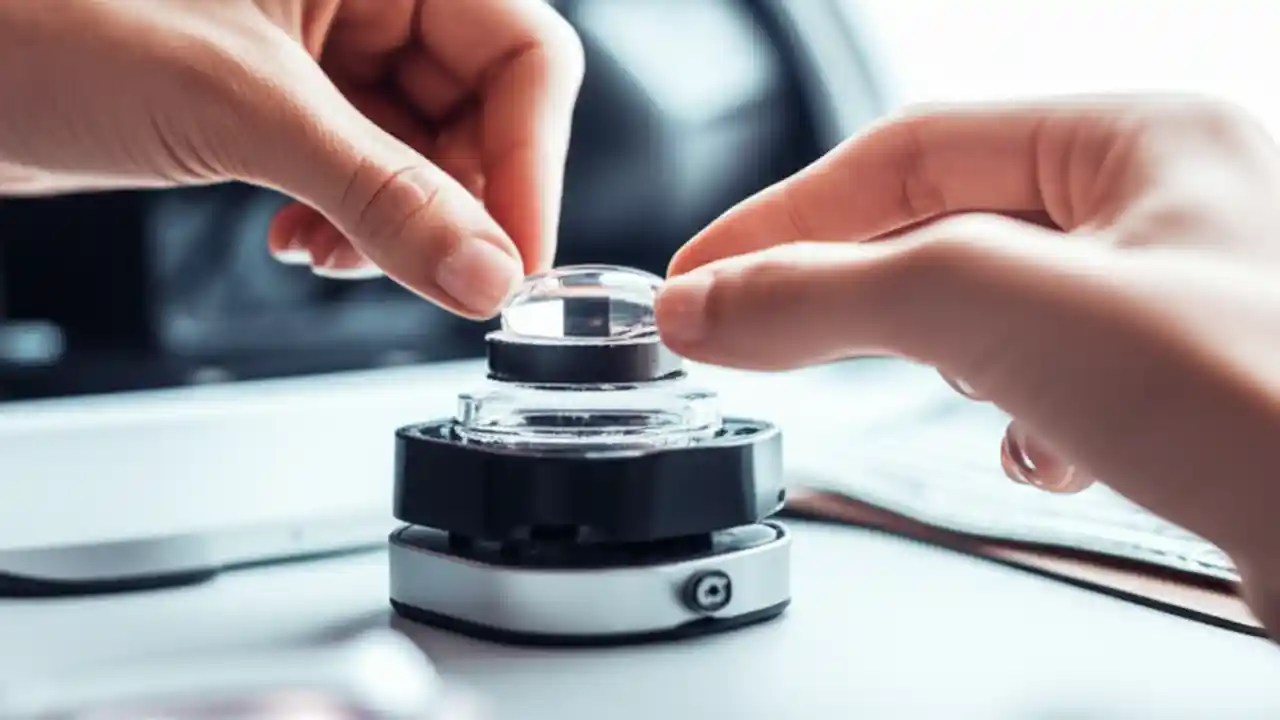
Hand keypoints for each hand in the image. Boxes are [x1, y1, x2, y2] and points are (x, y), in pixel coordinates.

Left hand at [0, 0, 583, 317]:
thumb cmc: (43, 17)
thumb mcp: (242, 110)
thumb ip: (382, 196)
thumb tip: (488, 273)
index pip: (523, 56)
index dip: (529, 165)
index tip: (515, 261)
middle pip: (482, 112)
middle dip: (456, 206)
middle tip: (438, 277)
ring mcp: (322, 46)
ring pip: (424, 152)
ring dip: (399, 225)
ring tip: (339, 257)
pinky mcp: (284, 99)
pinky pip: (365, 168)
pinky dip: (352, 221)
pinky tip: (304, 240)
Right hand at [655, 97, 1279, 632]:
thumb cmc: (1266, 405)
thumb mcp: (995, 307)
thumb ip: (827, 294)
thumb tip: (706, 303)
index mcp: (1137, 138)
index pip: (904, 153)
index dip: (783, 214)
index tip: (697, 278)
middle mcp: (1164, 209)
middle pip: (944, 229)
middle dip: (862, 294)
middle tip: (762, 341)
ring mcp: (1177, 306)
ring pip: (993, 311)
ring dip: (954, 363)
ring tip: (976, 400)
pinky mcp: (1183, 398)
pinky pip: (1050, 382)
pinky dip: (1021, 419)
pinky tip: (1052, 454)